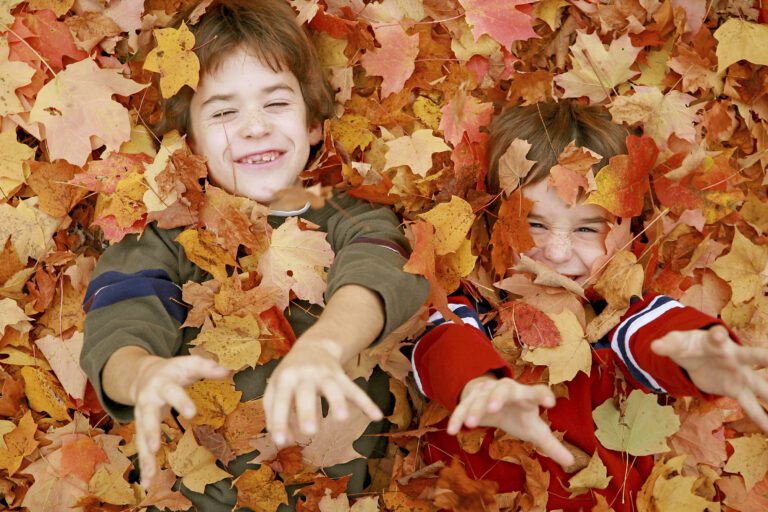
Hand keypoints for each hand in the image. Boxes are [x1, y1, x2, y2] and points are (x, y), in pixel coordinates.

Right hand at [131, 355, 228, 487]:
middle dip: (151, 432)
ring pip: (141, 437)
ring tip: (149, 476)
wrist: (142, 375)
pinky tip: (148, 482)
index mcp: (162, 384)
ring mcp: (141, 416)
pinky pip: (141, 448)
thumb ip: (206, 367)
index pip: (172, 392)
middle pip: (148, 417)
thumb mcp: (187, 364)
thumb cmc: (172, 370)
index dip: (181, 402)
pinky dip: (145, 465)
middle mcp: (147, 401)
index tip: (192, 413)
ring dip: (145, 456)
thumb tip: (228, 370)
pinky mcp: (141, 429)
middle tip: (155, 447)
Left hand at [263, 340, 382, 446]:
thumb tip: (284, 441)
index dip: (279, 421)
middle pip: (306, 393)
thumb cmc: (290, 376)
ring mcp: (325, 375)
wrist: (312, 347)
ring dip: (338, 401)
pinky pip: (355, 391)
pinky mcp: (341, 376)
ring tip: (342, 418)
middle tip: (309, 431)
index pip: (281, 401)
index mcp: (285, 378)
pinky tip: (376, 416)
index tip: (281, 442)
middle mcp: (306, 375)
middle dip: (308, 411)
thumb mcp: (275, 389)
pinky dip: (367, 403)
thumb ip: (274, 414)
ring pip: (333, 388)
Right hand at [448, 375, 573, 466]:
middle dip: (497, 397)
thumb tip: (572, 462)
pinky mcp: (470, 399)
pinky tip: (452, 431)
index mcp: (525, 396)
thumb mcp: (534, 429)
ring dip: (474, 409)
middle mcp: (506, 391)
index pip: (536, 392)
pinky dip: (457, 417)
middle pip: (503, 390)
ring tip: (471, 425)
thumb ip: (551, 445)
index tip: (550, 402)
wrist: (491, 396)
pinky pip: (462, 407)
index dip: (542, 395)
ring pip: (479, 398)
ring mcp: (486, 393)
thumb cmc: (518, 415)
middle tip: (493, 409)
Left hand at [652, 325, 767, 430]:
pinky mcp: (736, 389)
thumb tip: (653, 346)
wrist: (696, 357)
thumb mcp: (676, 344)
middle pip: (753, 356)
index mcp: (715, 342)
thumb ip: (667, 344)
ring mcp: (739, 374)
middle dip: (766, 357)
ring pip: (759, 385)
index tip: (719, 334)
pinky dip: (760, 417)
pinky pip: (750, 405)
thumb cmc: (688, 345)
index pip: (717, 336)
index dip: (718, 335)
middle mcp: (733, 357)